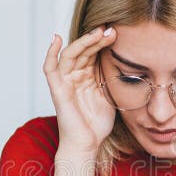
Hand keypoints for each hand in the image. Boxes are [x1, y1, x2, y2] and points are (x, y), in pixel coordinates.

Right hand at [43, 26, 116, 154]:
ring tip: (99, 33)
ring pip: (71, 54)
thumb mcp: (110, 96)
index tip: (119, 33)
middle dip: (97, 38)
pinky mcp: (57, 90)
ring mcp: (65, 82)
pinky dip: (51, 53)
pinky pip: (50, 69)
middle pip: (83, 50)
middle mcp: (75, 76)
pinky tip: (57, 39)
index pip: (93, 52)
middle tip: (111, 30)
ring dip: (84, 42)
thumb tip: (125, 61)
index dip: (103, 42)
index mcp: (87, 77)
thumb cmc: (96, 125)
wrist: (87, 145)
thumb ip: (111, 79)